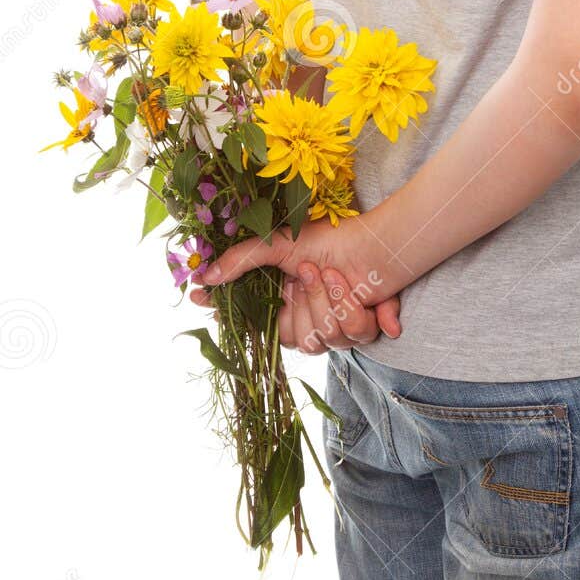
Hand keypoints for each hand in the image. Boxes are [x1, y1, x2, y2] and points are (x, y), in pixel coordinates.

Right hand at [187, 218, 401, 354]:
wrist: (375, 240)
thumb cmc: (329, 239)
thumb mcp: (279, 243)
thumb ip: (242, 260)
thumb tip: (204, 277)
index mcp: (284, 301)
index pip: (252, 320)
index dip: (233, 315)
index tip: (205, 300)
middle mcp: (307, 318)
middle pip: (293, 338)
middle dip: (305, 301)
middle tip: (309, 270)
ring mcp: (335, 326)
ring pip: (323, 340)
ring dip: (331, 300)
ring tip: (335, 273)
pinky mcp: (363, 329)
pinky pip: (353, 336)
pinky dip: (356, 308)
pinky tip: (361, 291)